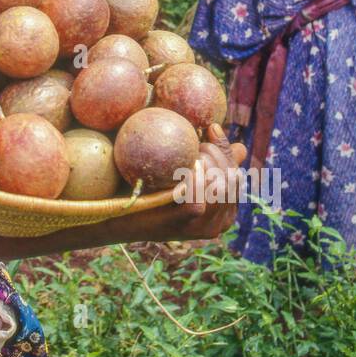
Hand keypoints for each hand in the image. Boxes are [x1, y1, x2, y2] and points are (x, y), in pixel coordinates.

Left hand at [116, 124, 247, 241]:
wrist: (119, 217)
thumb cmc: (150, 192)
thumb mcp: (182, 174)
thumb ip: (208, 162)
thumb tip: (231, 140)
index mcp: (225, 210)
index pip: (236, 176)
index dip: (225, 150)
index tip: (211, 128)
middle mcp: (220, 223)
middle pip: (232, 181)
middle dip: (215, 155)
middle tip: (195, 144)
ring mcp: (204, 228)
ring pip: (220, 189)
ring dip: (205, 164)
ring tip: (189, 154)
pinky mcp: (186, 227)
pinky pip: (198, 202)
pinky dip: (193, 181)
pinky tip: (185, 167)